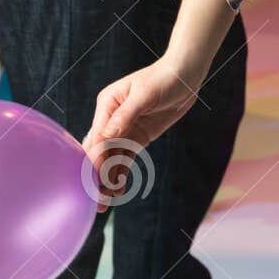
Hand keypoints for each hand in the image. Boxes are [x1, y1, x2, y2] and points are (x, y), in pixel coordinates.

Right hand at [80, 58, 203, 213]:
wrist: (186, 75)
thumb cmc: (165, 78)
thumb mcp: (146, 95)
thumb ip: (125, 116)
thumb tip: (107, 137)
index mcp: (107, 104)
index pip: (98, 136)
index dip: (95, 160)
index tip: (93, 182)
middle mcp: (111, 118)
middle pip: (99, 150)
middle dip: (95, 175)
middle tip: (94, 201)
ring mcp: (124, 129)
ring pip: (111, 158)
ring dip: (107, 179)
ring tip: (105, 203)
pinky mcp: (137, 136)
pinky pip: (125, 157)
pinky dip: (120, 174)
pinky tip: (117, 190)